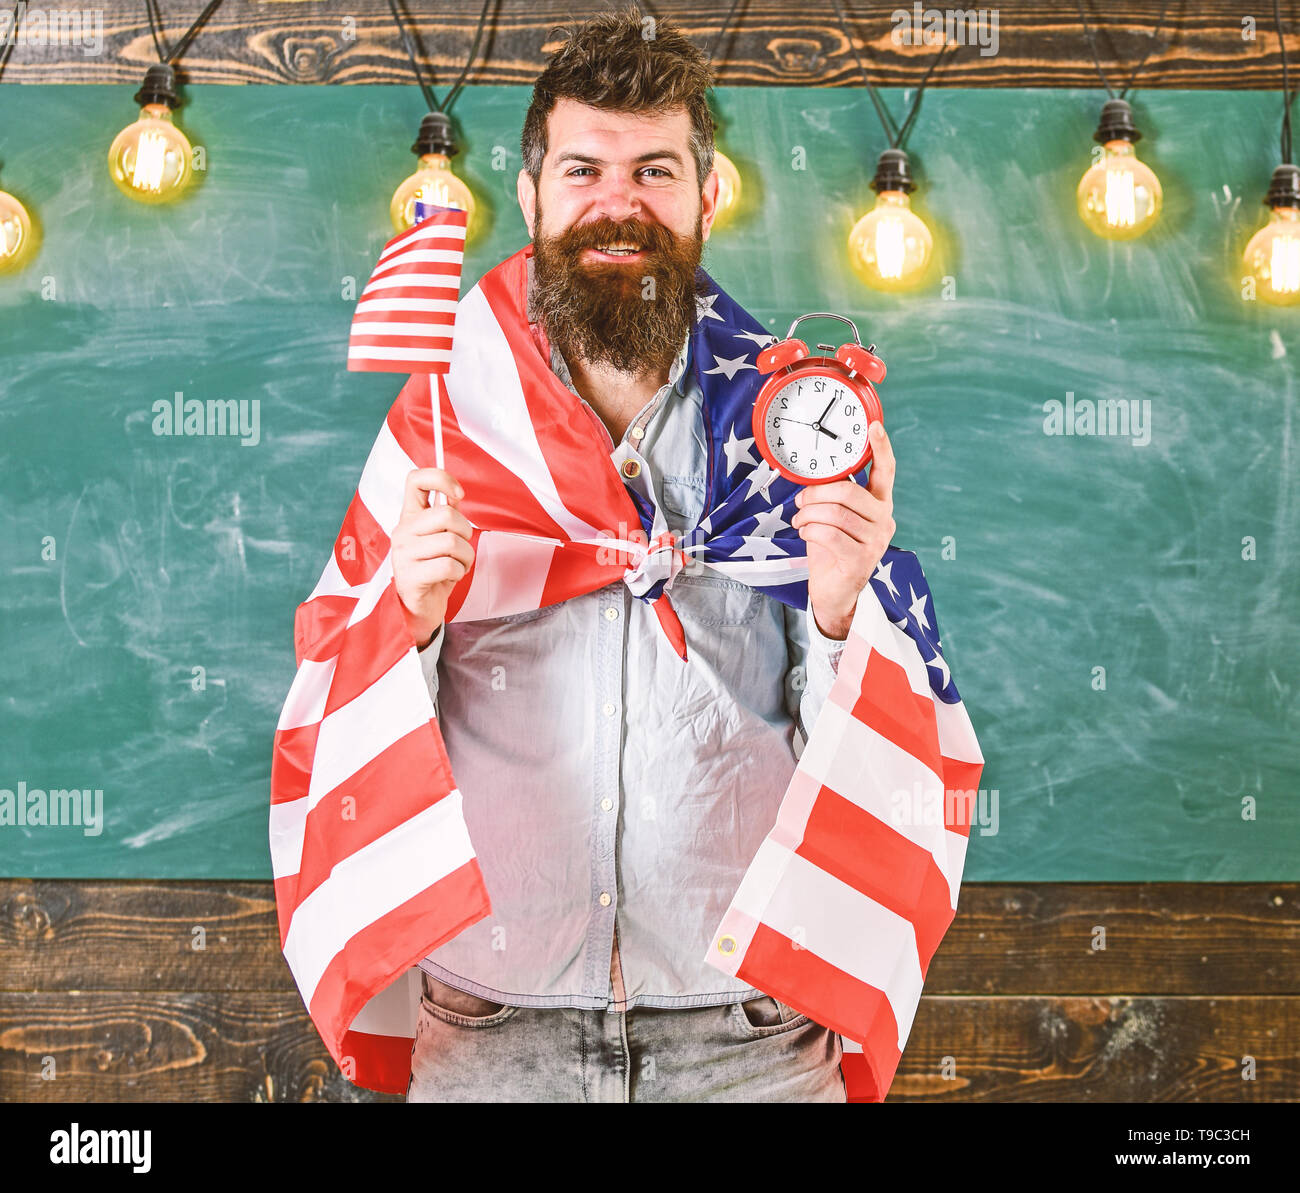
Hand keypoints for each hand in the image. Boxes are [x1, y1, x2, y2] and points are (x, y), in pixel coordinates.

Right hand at [391, 467, 474, 647]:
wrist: (420, 608)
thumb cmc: (433, 571)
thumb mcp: (439, 539)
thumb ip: (445, 515)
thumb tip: (454, 494)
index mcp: (409, 517)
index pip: (415, 479)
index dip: (441, 478)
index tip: (458, 495)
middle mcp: (402, 531)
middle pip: (447, 515)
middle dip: (466, 533)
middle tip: (462, 548)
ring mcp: (403, 554)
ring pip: (452, 542)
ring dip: (466, 557)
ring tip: (457, 566)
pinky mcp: (410, 576)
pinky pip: (448, 565)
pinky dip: (458, 572)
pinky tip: (450, 577)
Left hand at [791, 421, 895, 639]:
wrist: (834, 591)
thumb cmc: (832, 549)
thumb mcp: (833, 516)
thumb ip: (833, 495)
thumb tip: (813, 477)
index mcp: (880, 504)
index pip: (886, 471)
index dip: (880, 448)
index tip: (873, 427)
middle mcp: (884, 520)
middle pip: (849, 493)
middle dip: (816, 494)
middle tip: (801, 502)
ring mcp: (875, 542)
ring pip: (835, 514)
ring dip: (808, 515)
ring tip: (800, 521)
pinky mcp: (861, 561)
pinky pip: (829, 535)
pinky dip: (810, 531)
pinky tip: (806, 533)